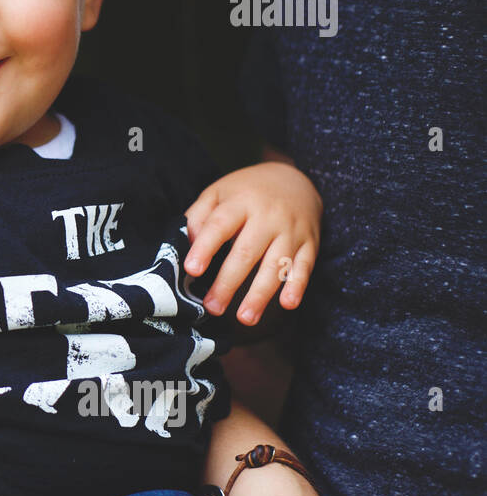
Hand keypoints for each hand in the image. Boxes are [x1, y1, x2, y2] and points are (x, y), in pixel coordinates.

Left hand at [183, 162, 321, 324]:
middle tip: (213, 307)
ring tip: (245, 318)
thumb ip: (198, 216)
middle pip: (247, 252)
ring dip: (261, 294)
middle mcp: (268, 216)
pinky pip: (305, 266)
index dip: (205, 248)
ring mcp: (292, 230)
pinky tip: (288, 304)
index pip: (220, 226)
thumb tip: (186, 244)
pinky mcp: (310, 243)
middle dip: (228, 283)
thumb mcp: (218, 192)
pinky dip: (297, 285)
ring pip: (276, 265)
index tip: (191, 270)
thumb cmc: (246, 191)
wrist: (294, 178)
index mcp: (240, 202)